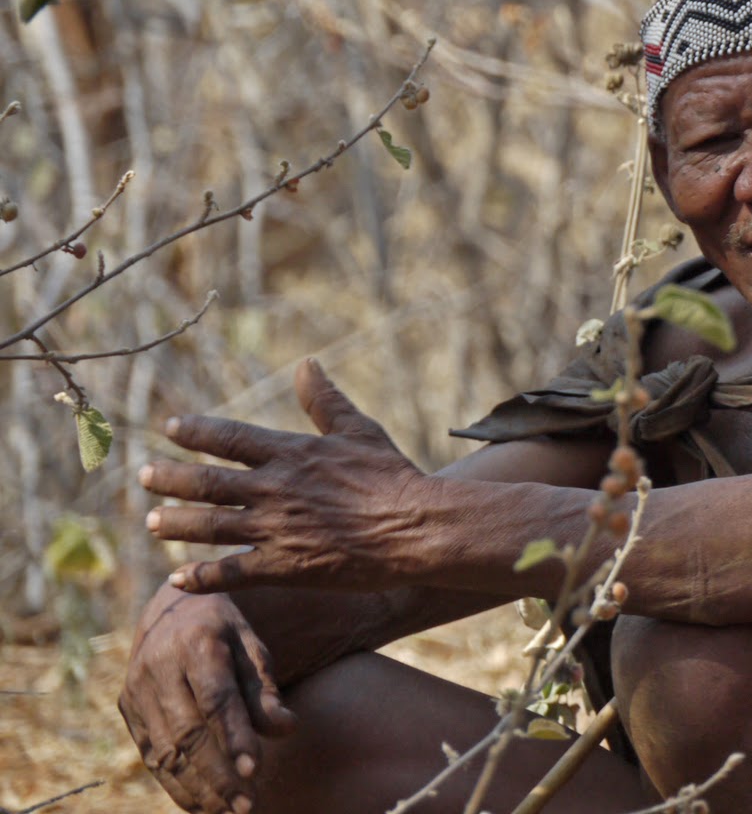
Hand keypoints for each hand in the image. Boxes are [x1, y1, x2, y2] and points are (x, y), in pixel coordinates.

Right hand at [118, 587, 295, 813]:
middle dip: (218, 775)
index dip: (234, 736)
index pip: (215, 698)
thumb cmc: (225, 631)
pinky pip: (152, 757)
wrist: (171, 609)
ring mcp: (137, 692)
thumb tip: (286, 728)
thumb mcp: (251, 645)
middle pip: (187, 732)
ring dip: (198, 789)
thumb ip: (265, 688)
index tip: (254, 770)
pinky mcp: (129, 712)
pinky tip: (204, 807)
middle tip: (247, 805)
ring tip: (229, 813)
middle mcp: (159, 668)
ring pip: (165, 752)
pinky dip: (177, 786)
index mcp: (196, 642)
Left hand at [142, 358, 437, 591]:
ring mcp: (276, 530)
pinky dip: (202, 576)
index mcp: (292, 454)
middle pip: (209, 482)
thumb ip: (325, 401)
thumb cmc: (393, 476)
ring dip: (177, 523)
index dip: (198, 432)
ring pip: (211, 526)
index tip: (171, 428)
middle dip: (172, 478)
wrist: (415, 527)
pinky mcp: (285, 567)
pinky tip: (178, 578)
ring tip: (152, 522)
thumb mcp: (360, 430)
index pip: (231, 439)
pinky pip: (232, 573)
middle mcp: (275, 489)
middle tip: (144, 475)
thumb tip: (306, 364)